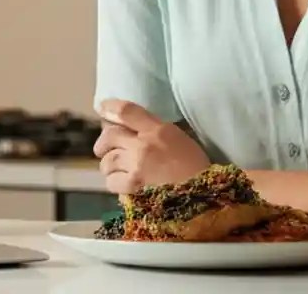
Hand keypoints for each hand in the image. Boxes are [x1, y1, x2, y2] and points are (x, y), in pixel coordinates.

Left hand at [92, 99, 210, 194]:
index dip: (110, 107)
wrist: (206, 199)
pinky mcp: (133, 188)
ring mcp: (137, 167)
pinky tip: (124, 188)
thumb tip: (136, 133)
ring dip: (110, 167)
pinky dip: (116, 185)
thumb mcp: (182, 141)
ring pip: (108, 162)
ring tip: (116, 172)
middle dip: (103, 143)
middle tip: (102, 150)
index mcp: (160, 130)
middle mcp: (144, 145)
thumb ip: (158, 134)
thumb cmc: (199, 170)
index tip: (101, 108)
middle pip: (110, 135)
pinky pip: (113, 182)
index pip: (127, 111)